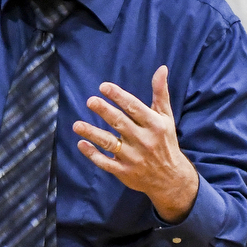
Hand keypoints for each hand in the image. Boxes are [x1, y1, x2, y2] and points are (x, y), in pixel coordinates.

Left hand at [73, 66, 199, 223]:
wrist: (170, 178)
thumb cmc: (165, 141)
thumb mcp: (166, 117)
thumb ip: (161, 93)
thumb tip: (161, 68)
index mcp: (154, 125)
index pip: (134, 108)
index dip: (119, 96)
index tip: (103, 87)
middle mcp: (144, 141)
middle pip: (120, 123)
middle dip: (105, 111)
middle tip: (90, 100)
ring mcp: (133, 157)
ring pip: (110, 143)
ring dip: (92, 133)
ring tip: (76, 125)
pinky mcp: (124, 171)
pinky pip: (105, 162)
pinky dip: (93, 154)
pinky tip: (81, 144)